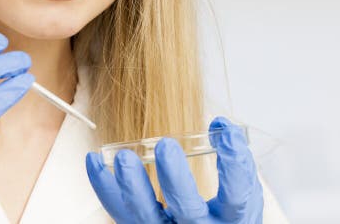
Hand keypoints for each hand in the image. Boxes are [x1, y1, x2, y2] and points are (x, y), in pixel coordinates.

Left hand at [86, 117, 262, 223]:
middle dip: (174, 177)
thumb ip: (236, 161)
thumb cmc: (226, 217)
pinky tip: (95, 161)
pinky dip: (103, 186)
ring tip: (124, 157)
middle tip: (165, 145)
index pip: (236, 197)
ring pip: (145, 216)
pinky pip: (118, 212)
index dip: (234, 165)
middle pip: (186, 210)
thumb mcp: (244, 194)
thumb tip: (219, 125)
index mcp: (230, 220)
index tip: (228, 136)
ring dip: (132, 185)